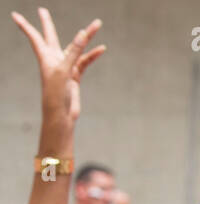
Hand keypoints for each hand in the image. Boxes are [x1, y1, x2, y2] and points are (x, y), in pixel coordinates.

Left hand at [12, 9, 104, 127]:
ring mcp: (65, 67)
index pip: (34, 37)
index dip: (25, 25)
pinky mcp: (75, 76)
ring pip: (76, 48)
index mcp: (45, 56)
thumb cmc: (55, 93)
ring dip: (87, 37)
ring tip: (97, 25)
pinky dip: (93, 55)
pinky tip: (102, 49)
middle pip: (51, 36)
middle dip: (46, 23)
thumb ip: (73, 51)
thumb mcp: (63, 70)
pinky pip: (85, 61)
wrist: (61, 114)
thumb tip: (82, 33)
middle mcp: (54, 59)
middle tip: (42, 10)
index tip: (14, 15)